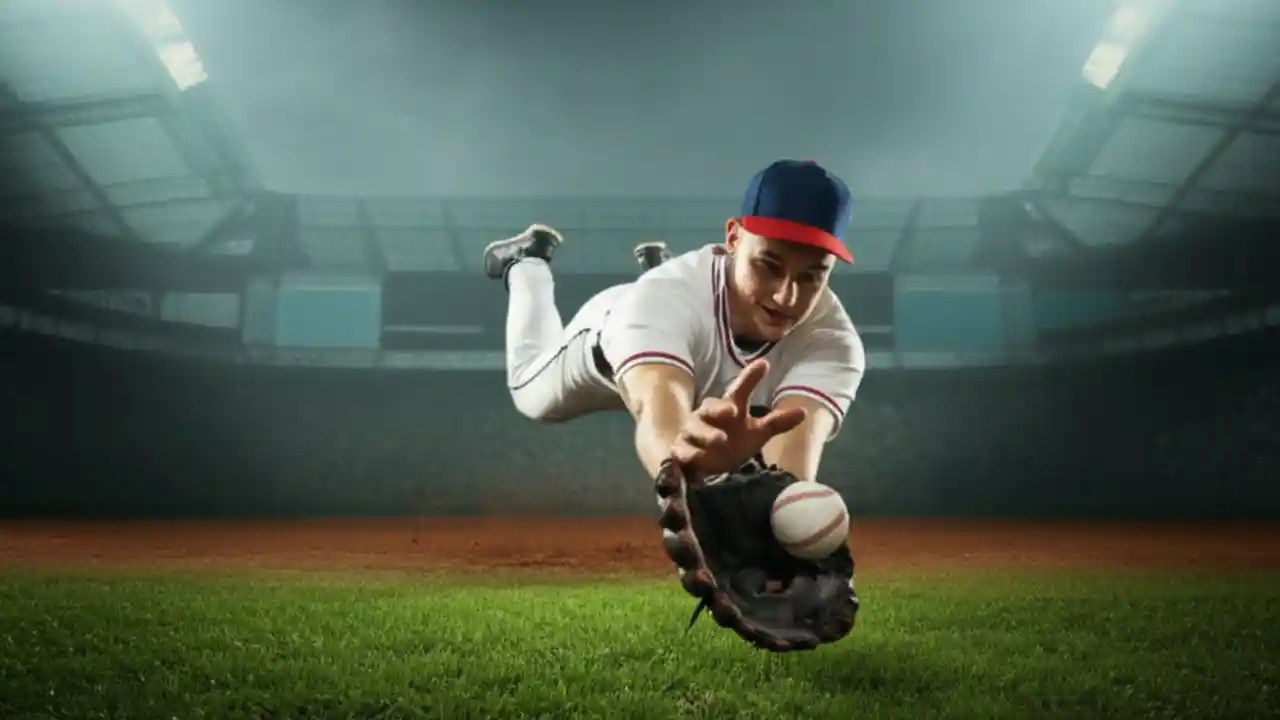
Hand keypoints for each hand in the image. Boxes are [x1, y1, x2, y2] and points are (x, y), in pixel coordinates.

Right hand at [670, 358, 805, 479]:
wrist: (708, 466)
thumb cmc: (733, 442)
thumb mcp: (757, 433)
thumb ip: (777, 422)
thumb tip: (804, 412)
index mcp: (729, 408)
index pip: (740, 390)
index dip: (750, 378)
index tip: (763, 365)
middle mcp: (709, 416)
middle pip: (711, 406)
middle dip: (720, 407)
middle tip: (732, 409)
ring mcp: (693, 433)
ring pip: (696, 428)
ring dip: (707, 433)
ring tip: (720, 439)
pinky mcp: (682, 451)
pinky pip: (683, 450)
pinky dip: (689, 452)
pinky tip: (696, 456)